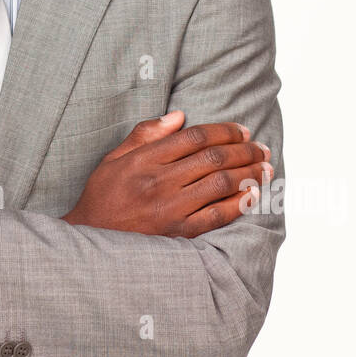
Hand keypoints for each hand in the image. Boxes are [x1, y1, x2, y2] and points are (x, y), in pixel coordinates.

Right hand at [63, 111, 272, 237]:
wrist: (90, 241)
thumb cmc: (102, 198)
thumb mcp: (113, 158)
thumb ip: (146, 134)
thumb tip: (179, 116)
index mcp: (145, 160)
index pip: (195, 137)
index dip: (224, 131)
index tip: (242, 131)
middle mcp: (159, 181)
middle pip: (213, 158)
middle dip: (244, 150)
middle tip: (261, 148)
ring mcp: (170, 209)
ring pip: (220, 184)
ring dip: (248, 174)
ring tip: (265, 168)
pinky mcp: (178, 233)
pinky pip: (217, 216)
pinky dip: (239, 204)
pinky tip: (254, 195)